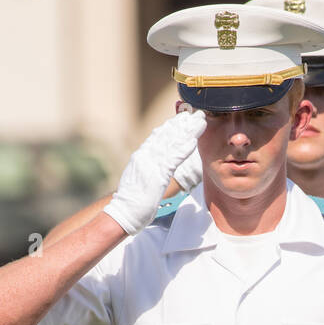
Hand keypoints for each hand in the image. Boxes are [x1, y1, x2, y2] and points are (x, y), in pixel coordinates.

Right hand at [104, 111, 206, 234]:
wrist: (123, 212)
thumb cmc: (132, 200)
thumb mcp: (140, 179)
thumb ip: (149, 169)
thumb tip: (158, 166)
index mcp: (141, 156)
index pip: (158, 136)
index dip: (172, 125)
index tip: (182, 116)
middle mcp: (145, 155)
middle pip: (166, 135)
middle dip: (182, 123)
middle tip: (195, 112)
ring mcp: (150, 164)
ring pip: (171, 143)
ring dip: (187, 131)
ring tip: (199, 121)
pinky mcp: (157, 175)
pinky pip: (173, 159)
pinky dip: (183, 149)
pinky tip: (193, 141)